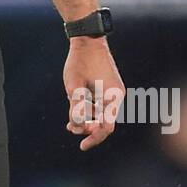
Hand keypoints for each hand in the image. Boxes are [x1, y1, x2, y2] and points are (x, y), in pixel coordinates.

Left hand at [62, 36, 122, 150]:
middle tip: (69, 128)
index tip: (82, 146)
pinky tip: (77, 108)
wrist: (88, 40)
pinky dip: (89, 110)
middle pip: (104, 122)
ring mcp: (114, 92)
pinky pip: (101, 105)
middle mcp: (117, 96)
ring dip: (86, 119)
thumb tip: (77, 127)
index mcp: (113, 97)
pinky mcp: (109, 88)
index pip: (106, 127)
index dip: (94, 138)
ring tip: (70, 122)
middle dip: (87, 128)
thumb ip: (76, 109)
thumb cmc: (80, 62)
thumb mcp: (74, 88)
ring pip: (101, 114)